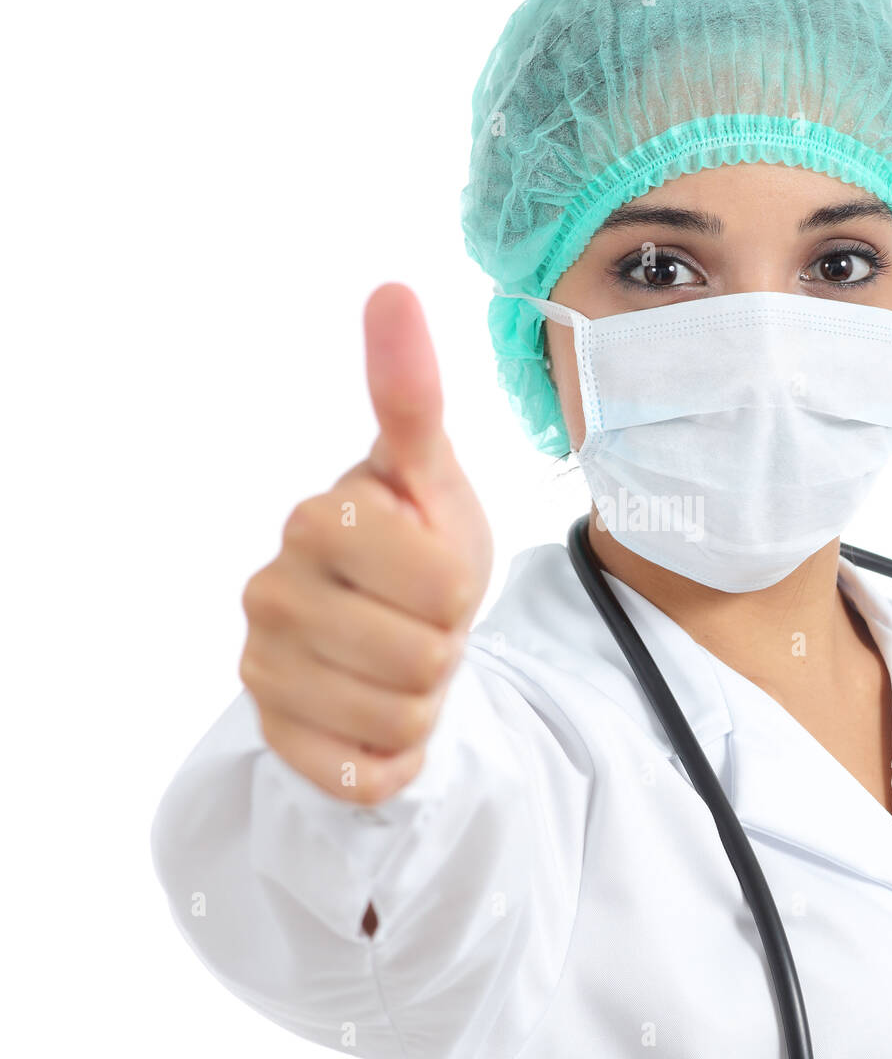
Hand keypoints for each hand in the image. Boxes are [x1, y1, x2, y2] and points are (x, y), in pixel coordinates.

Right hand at [239, 283, 492, 802]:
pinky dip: (395, 752)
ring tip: (402, 661)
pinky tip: (377, 713)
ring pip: (401, 715)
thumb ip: (410, 395)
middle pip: (422, 651)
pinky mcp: (276, 739)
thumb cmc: (419, 545)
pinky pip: (368, 770)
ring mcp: (265, 670)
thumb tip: (391, 289)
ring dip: (425, 695)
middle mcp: (270, 592)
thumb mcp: (431, 476)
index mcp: (316, 520)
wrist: (391, 632)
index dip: (458, 581)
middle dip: (445, 641)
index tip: (435, 566)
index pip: (435, 579)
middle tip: (422, 620)